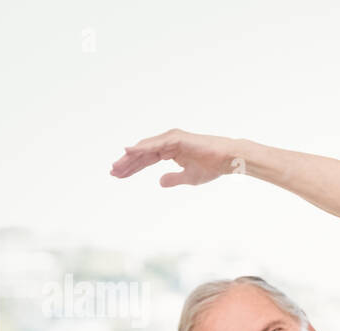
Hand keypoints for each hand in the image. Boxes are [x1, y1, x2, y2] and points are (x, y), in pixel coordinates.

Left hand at [109, 128, 242, 186]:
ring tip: (116, 166)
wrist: (227, 160)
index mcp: (170, 151)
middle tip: (112, 172)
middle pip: (142, 154)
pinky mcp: (176, 139)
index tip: (119, 175)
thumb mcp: (189, 177)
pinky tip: (128, 152)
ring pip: (145, 148)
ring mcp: (171, 140)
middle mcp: (168, 143)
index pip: (146, 160)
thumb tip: (159, 182)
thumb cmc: (212, 166)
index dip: (132, 168)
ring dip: (130, 157)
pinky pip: (155, 145)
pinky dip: (141, 148)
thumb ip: (173, 179)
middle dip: (127, 163)